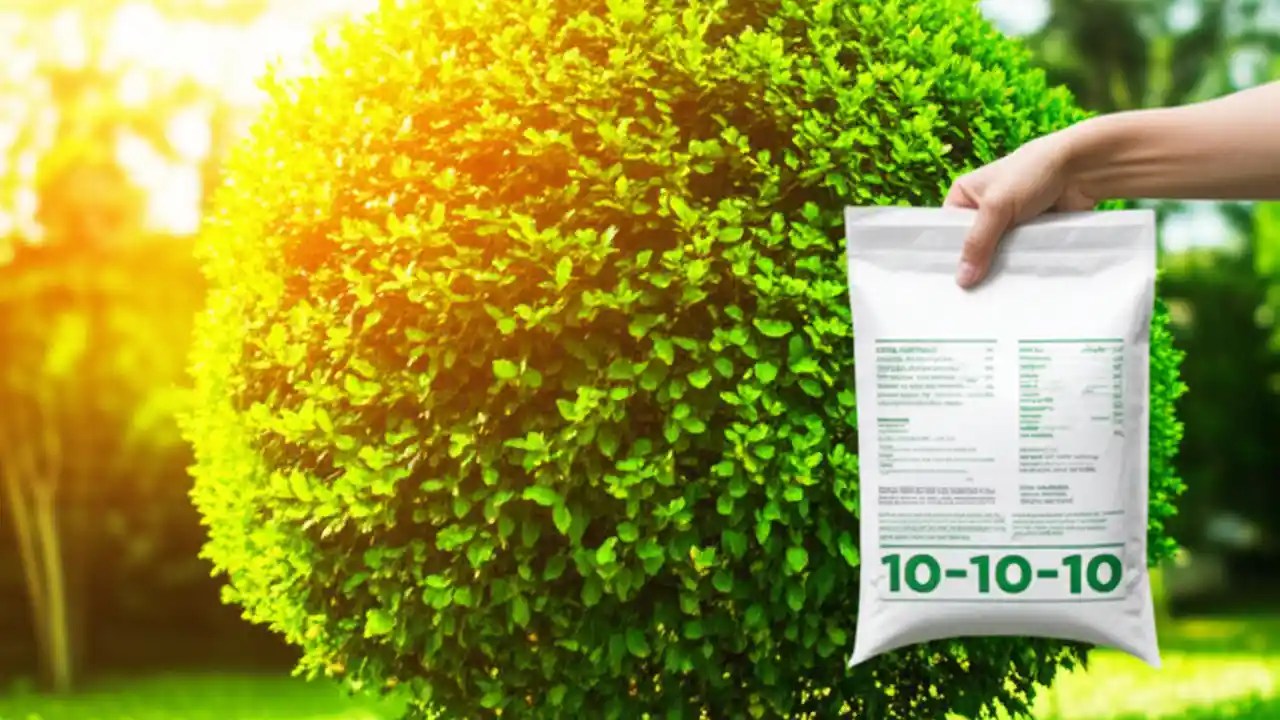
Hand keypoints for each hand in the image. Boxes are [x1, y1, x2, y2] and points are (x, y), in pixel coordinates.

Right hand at [944, 132, 1096, 287]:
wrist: (1083, 167)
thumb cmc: (1033, 172)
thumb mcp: (997, 206)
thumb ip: (978, 243)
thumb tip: (962, 280)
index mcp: (964, 196)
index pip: (947, 231)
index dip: (948, 254)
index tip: (949, 280)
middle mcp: (983, 210)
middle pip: (971, 247)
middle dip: (976, 265)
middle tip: (972, 292)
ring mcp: (1007, 223)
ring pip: (996, 254)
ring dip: (1000, 267)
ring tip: (993, 292)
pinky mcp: (1029, 233)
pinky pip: (1017, 255)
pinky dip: (1019, 265)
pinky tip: (1015, 282)